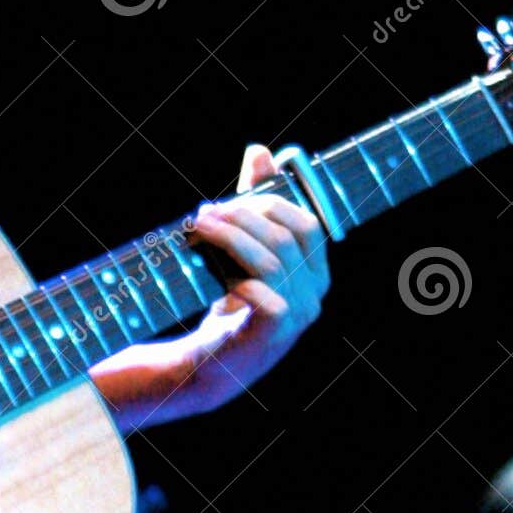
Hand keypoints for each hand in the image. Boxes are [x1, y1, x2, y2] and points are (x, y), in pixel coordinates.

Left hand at [184, 144, 328, 408]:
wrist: (211, 362)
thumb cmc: (231, 300)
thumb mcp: (243, 248)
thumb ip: (254, 201)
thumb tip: (259, 150)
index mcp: (316, 271)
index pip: (308, 224)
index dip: (270, 203)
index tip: (231, 198)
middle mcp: (314, 292)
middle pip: (290, 236)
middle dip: (246, 216)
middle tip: (207, 212)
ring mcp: (298, 315)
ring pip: (271, 259)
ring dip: (230, 236)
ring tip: (197, 226)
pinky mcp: (273, 332)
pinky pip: (263, 293)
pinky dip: (235, 275)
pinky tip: (210, 269)